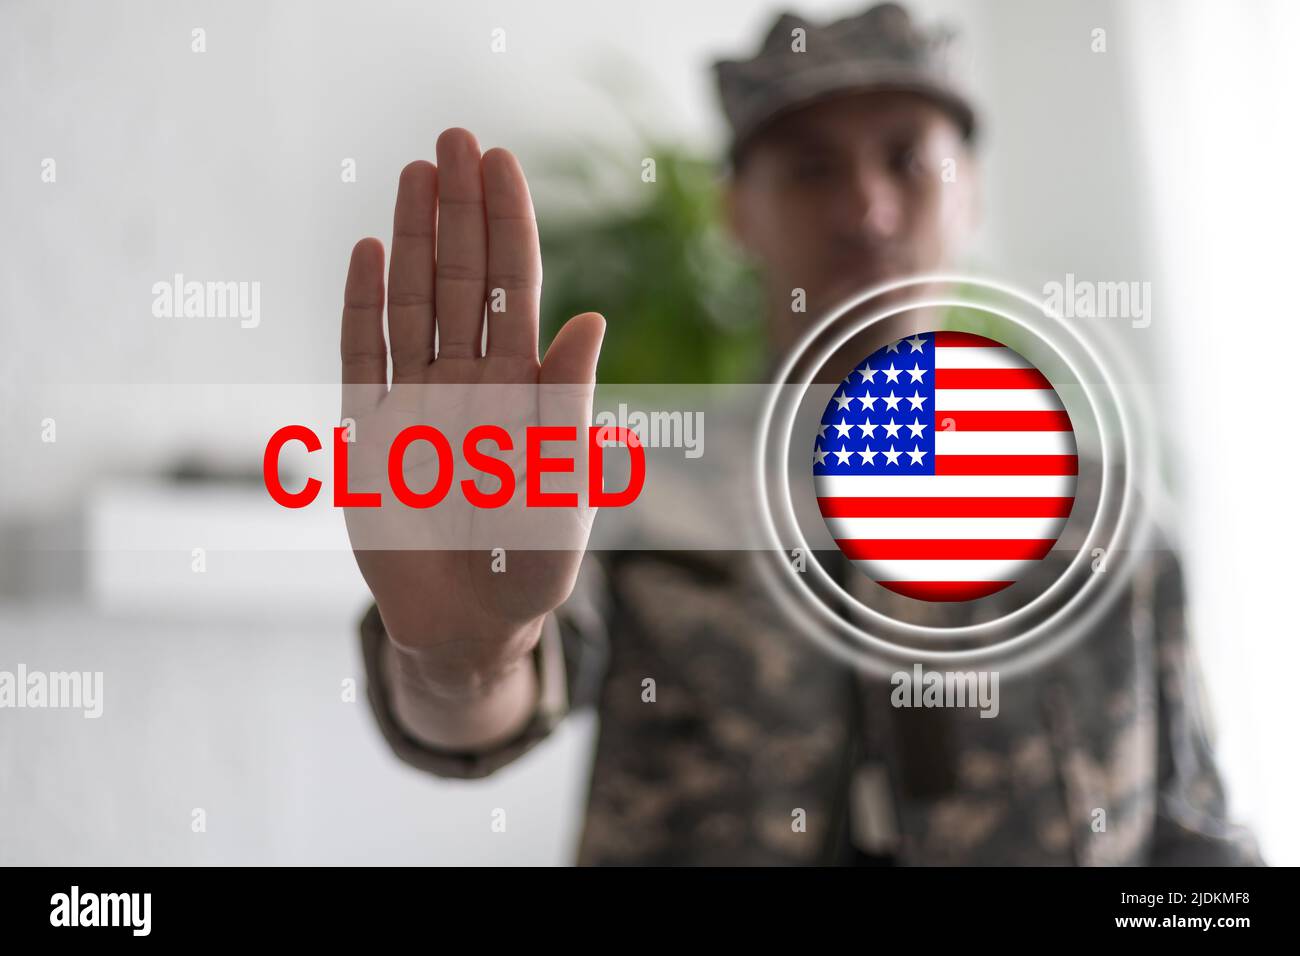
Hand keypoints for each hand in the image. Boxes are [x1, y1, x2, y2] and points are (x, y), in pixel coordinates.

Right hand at [339, 128, 604, 690]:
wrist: (471, 625)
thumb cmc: (533, 560)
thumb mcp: (565, 483)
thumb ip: (569, 403)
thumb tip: (592, 319)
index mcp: (522, 388)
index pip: (516, 289)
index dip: (508, 225)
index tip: (499, 163)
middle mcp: (470, 382)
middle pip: (462, 281)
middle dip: (458, 212)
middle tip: (452, 139)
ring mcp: (417, 402)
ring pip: (412, 304)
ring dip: (411, 241)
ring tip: (412, 176)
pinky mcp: (370, 435)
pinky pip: (362, 359)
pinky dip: (362, 308)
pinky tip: (368, 253)